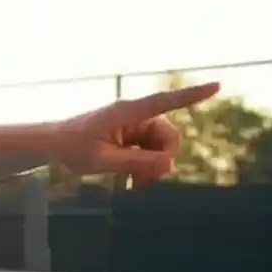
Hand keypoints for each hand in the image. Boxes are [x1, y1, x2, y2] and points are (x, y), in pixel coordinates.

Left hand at [51, 82, 219, 187]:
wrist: (54, 144)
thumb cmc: (73, 148)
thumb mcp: (103, 160)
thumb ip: (135, 161)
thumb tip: (170, 163)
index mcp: (127, 112)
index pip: (165, 101)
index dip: (193, 95)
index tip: (217, 85)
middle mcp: (136, 115)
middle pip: (168, 136)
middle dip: (162, 160)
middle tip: (143, 183)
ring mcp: (135, 125)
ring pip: (161, 147)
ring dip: (154, 167)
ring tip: (135, 185)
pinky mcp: (133, 135)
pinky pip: (151, 151)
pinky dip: (146, 166)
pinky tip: (134, 182)